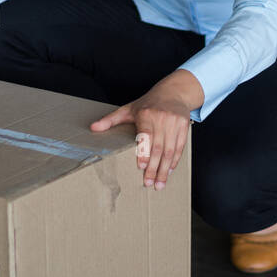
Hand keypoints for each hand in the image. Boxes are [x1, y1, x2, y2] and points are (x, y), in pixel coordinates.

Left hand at [90, 70, 203, 189]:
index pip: (146, 136)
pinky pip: (179, 147)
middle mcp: (162, 118)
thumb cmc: (149, 103)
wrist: (174, 92)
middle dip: (154, 168)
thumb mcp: (129, 109)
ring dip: (165, 169)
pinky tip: (169, 171)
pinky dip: (174, 161)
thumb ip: (111, 120)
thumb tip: (93, 128)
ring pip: (169, 150)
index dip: (144, 152)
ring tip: (159, 184)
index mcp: (146, 114)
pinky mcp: (184, 126)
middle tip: (149, 184)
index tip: (141, 167)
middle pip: (158, 147)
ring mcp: (174, 123)